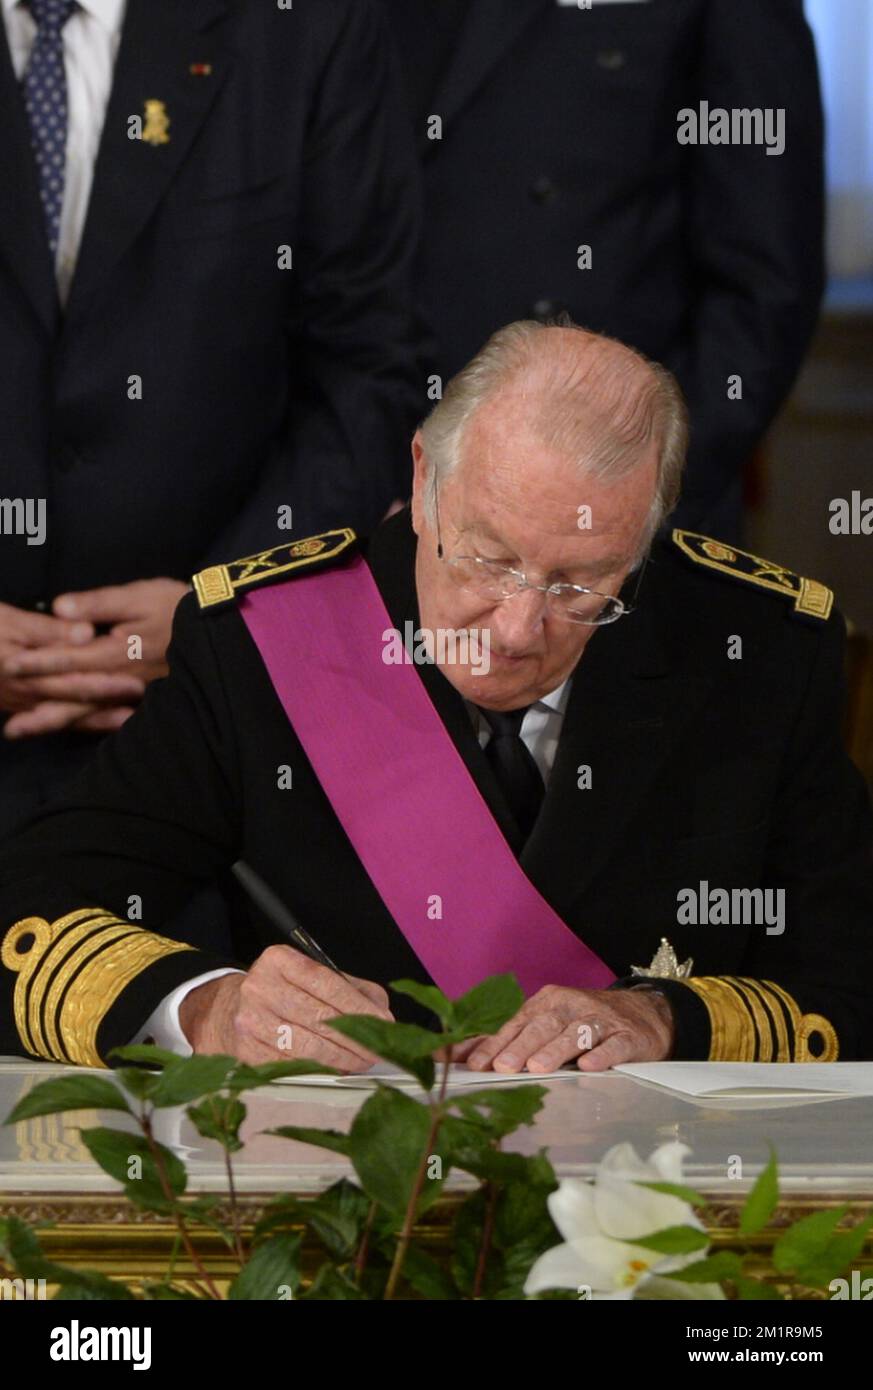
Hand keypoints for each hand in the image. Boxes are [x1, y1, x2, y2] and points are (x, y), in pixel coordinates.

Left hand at [1, 579, 186, 736]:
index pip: (68, 659)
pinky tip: (70, 733)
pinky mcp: (140, 698)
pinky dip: (85, 726)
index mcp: (114, 652)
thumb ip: (97, 603)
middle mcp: (118, 679)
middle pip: (71, 696)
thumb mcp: (137, 595)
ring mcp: (130, 694)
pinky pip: (107, 717)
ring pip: (85, 711)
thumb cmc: (176, 607)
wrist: (219, 630)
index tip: (9, 665)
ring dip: (53, 722)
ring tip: (23, 731)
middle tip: (8, 727)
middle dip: (38, 708)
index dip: (37, 663)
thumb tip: (58, 608)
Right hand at [179, 945, 395, 1070]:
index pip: (327, 983)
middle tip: (376, 1051)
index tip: (383, 1023)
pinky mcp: (246, 1050)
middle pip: (318, 1017)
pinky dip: (318, 1071)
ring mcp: (249, 1020)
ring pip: (306, 1046)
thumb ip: (353, 989)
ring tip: (360, 1063)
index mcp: (280, 960)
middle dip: (354, 1038)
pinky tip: (334, 1070)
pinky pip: (290, 1065)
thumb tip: (382, 1016)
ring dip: (340, 1059)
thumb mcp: (315, 978)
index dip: (358, 1007)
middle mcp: (260, 986)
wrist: (230, 1011)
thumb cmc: (284, 993)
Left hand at [462, 985, 674, 1073]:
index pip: (516, 1024)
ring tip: (538, 1068)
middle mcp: (571, 1006)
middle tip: (503, 1067)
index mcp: (547, 1003)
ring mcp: (601, 1020)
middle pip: (543, 1026)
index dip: (495, 1044)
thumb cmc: (580, 1022)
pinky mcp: (628, 1036)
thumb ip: (501, 1041)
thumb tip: (448, 1056)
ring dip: (556, 1049)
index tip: (474, 1065)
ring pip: (575, 1034)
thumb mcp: (543, 1025)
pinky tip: (588, 1066)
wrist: (642, 1013)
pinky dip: (601, 1055)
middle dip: (521, 1046)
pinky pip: (614, 1045)